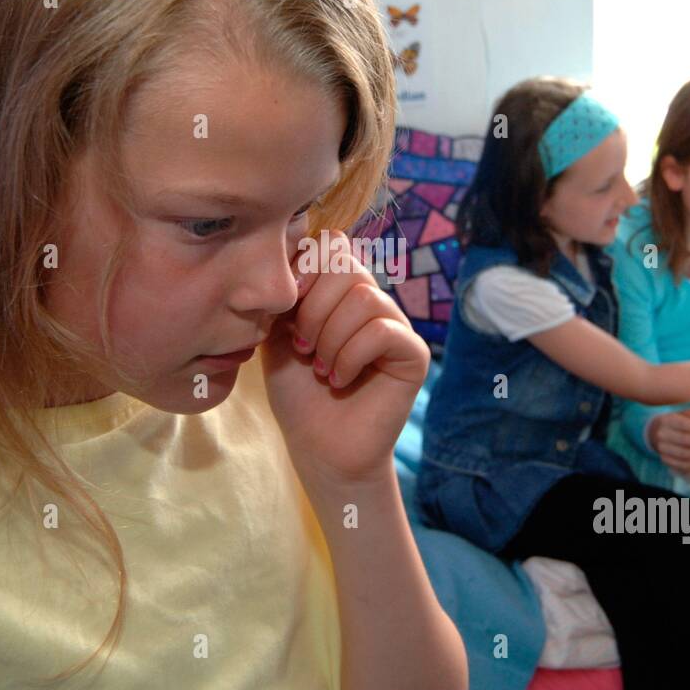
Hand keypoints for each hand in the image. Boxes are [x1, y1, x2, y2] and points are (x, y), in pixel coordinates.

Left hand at [260, 230, 429, 487]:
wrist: (318, 446)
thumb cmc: (298, 394)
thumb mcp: (276, 335)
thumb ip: (286, 294)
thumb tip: (294, 255)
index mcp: (340, 290)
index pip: (331, 244)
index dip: (303, 272)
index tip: (283, 314)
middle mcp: (372, 300)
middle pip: (346, 264)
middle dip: (313, 308)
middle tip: (303, 346)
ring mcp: (395, 324)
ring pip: (364, 298)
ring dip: (331, 337)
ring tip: (320, 367)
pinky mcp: (413, 353)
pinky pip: (382, 331)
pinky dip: (351, 356)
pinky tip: (338, 380)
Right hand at [647, 410, 689, 472]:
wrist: (657, 433)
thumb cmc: (676, 423)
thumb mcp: (682, 414)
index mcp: (667, 421)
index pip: (685, 425)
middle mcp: (662, 435)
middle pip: (686, 441)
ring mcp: (663, 450)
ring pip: (686, 455)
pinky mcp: (666, 461)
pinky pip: (683, 465)